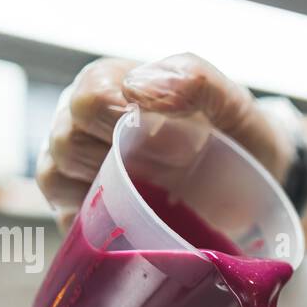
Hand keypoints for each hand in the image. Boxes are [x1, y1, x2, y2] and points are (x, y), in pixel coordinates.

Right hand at [36, 53, 293, 229]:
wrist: (252, 183)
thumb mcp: (228, 101)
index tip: (178, 144)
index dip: (125, 122)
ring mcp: (78, 169)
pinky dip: (94, 228)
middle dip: (117, 160)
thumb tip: (135, 87)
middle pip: (65, 140)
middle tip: (172, 173)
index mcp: (110, 85)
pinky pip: (68, 223)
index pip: (89, 99)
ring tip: (151, 198)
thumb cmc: (235, 134)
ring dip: (101, 193)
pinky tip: (133, 227)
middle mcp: (83, 123)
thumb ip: (193, 79)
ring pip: (54, 178)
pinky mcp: (84, 213)